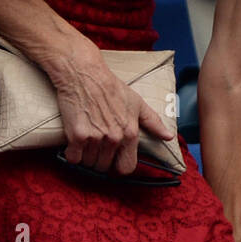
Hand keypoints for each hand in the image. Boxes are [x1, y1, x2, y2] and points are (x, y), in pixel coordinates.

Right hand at [47, 36, 174, 175]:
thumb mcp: (137, 103)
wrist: (85, 74)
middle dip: (100, 159)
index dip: (119, 165)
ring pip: (88, 164)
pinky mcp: (77, 136)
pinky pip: (73, 158)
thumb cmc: (111, 87)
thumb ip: (153, 122)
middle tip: (96, 144)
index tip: (113, 159)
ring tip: (87, 139)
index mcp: (130, 133)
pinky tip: (75, 140)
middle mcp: (114, 138)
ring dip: (85, 156)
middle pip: (104, 167)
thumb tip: (168, 136)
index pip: (126, 167)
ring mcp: (95, 138)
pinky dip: (72, 152)